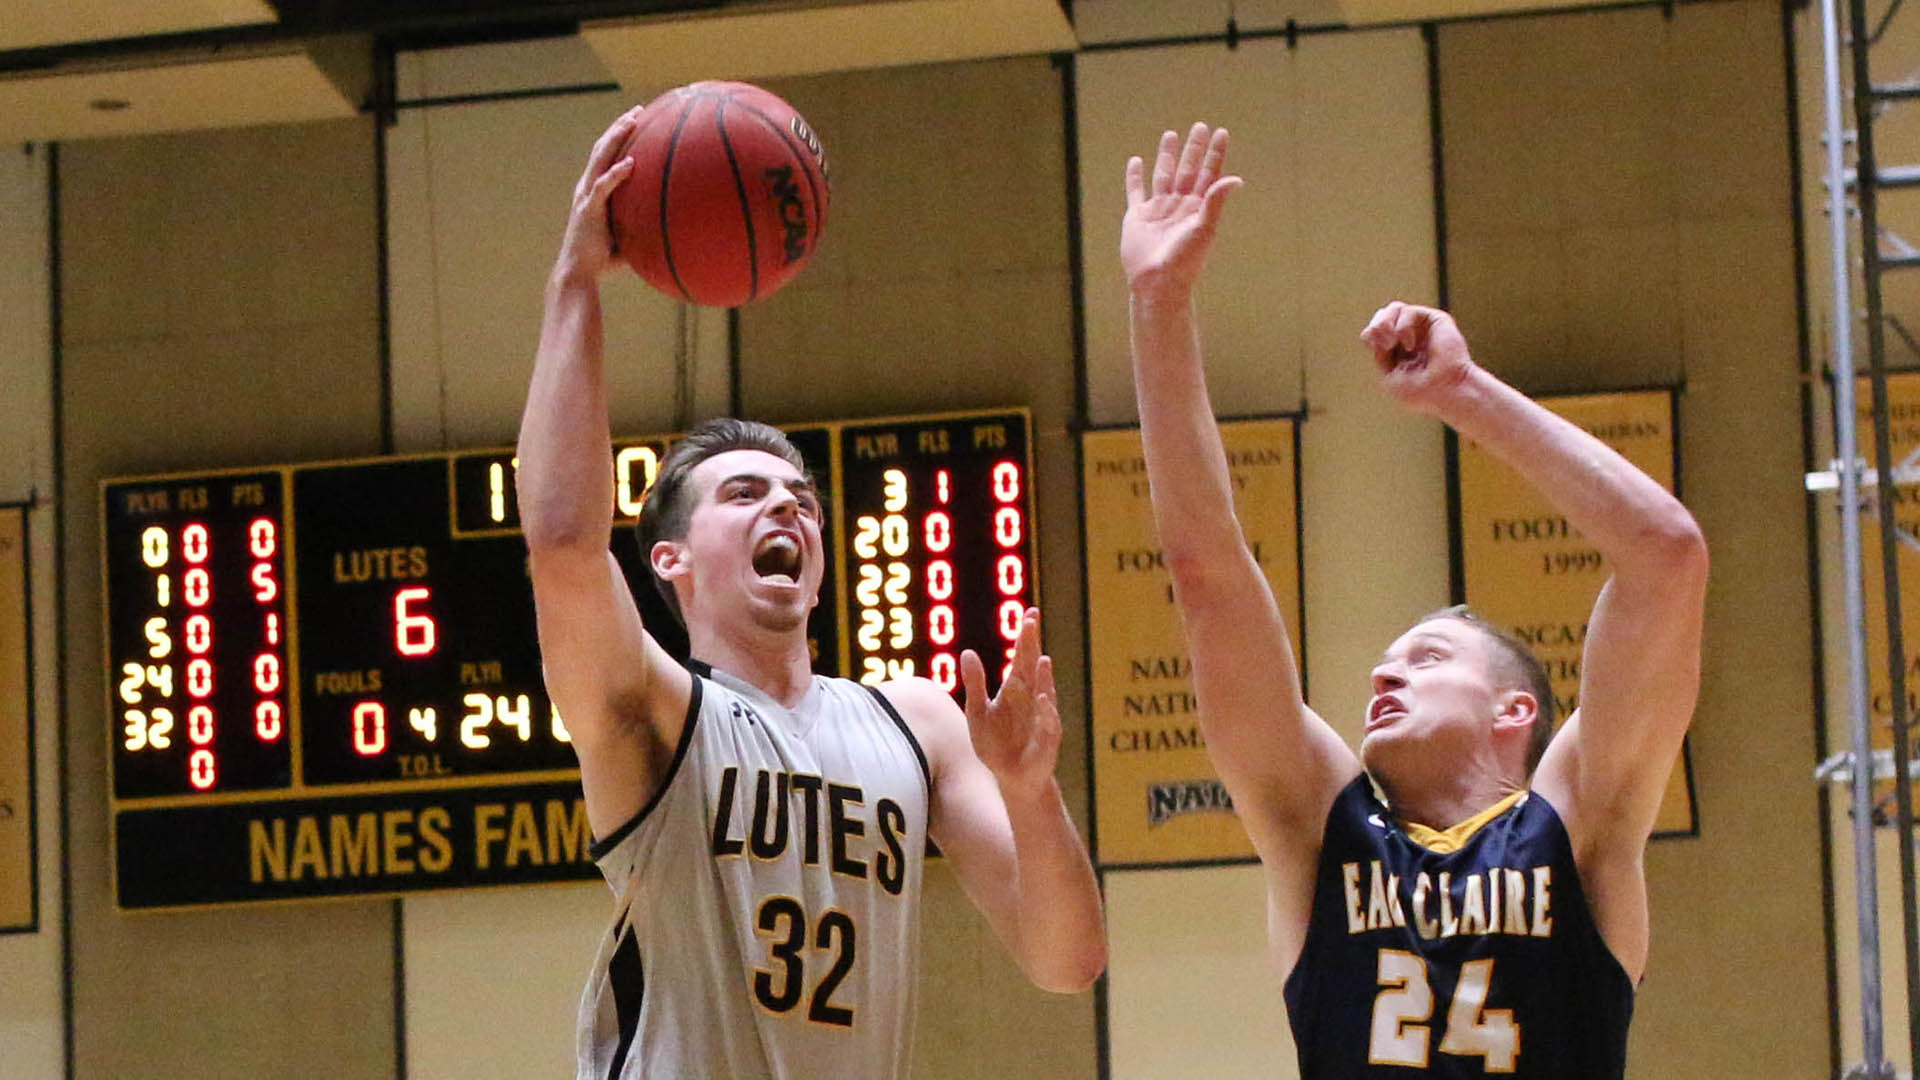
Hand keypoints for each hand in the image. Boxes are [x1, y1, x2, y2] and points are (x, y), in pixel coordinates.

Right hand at [555, 106, 643, 281]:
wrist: (579, 274)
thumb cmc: (602, 260)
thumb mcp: (627, 236)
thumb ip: (643, 225)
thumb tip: (673, 225)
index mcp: (594, 190)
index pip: (606, 156)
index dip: (619, 136)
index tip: (637, 119)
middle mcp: (587, 188)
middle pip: (603, 148)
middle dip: (620, 127)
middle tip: (638, 110)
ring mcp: (586, 197)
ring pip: (600, 159)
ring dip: (616, 138)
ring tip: (632, 121)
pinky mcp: (588, 210)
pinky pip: (603, 187)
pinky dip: (616, 174)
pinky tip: (631, 164)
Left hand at [961, 608, 1061, 798]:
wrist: (1010, 777)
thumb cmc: (995, 743)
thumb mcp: (977, 711)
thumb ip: (974, 683)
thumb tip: (968, 652)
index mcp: (1015, 689)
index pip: (1021, 657)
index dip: (1025, 636)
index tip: (1028, 613)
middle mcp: (1031, 698)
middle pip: (1032, 666)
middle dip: (1032, 645)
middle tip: (1032, 620)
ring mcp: (1042, 716)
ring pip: (1044, 692)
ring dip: (1043, 677)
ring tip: (1042, 659)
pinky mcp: (1047, 738)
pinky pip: (1048, 723)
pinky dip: (1046, 712)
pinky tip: (1043, 699)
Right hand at [1120, 122, 1242, 300]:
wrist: (1157, 283)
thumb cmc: (1184, 261)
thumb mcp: (1204, 229)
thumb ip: (1216, 201)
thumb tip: (1236, 179)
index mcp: (1198, 208)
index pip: (1209, 174)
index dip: (1215, 153)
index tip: (1221, 132)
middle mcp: (1179, 205)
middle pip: (1188, 169)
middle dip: (1194, 149)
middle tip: (1199, 126)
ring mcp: (1158, 210)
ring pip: (1163, 175)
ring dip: (1167, 156)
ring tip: (1170, 134)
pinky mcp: (1137, 217)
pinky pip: (1136, 191)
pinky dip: (1135, 177)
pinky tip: (1136, 161)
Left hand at [1359, 302, 1477, 414]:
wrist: (1445, 391)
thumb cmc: (1421, 392)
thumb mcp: (1389, 376)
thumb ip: (1380, 353)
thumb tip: (1375, 332)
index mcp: (1399, 350)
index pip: (1375, 329)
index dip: (1369, 334)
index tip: (1374, 347)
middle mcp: (1411, 336)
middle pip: (1383, 315)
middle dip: (1377, 326)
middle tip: (1385, 344)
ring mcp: (1423, 327)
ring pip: (1394, 308)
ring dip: (1385, 323)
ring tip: (1391, 341)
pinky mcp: (1436, 320)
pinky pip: (1408, 311)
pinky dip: (1402, 326)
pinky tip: (1409, 344)